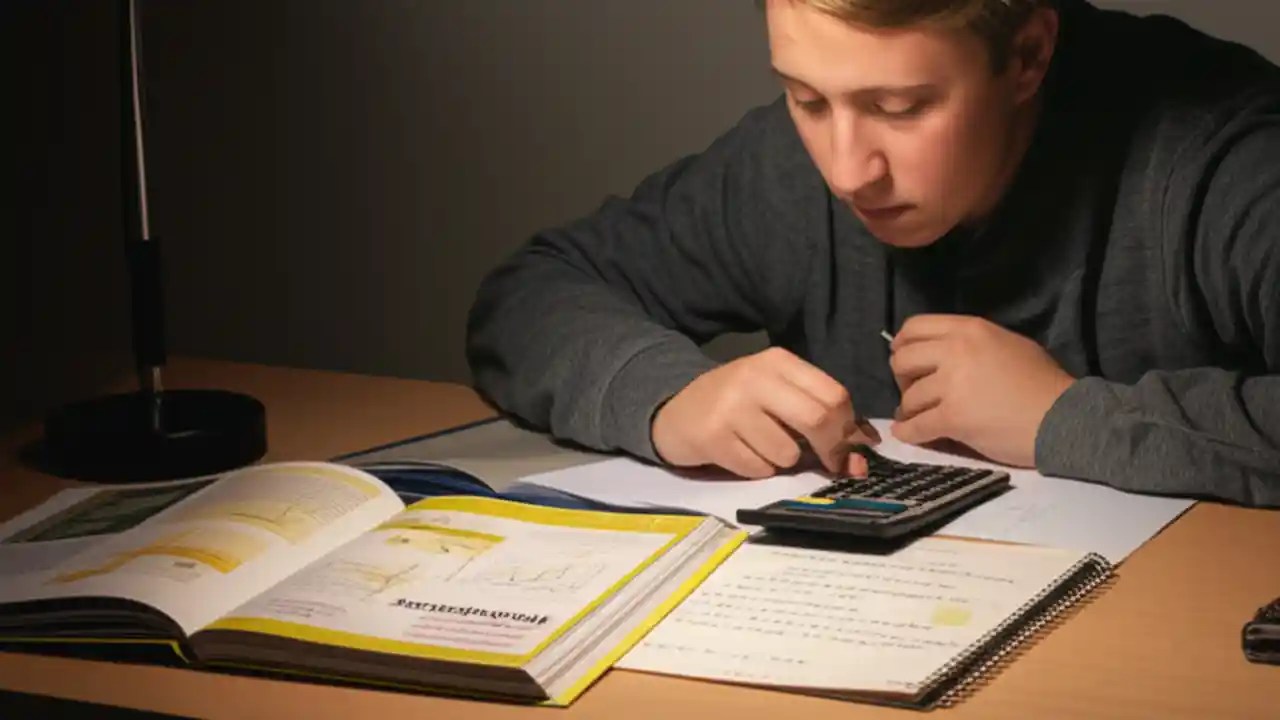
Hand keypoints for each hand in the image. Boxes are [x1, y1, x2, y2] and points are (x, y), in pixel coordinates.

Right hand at [651, 347, 879, 478]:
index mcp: (777, 361)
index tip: (851, 447)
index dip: (850, 427)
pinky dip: (757, 469)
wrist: (676, 410)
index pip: (833, 394)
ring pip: (788, 453)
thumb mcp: (776, 394)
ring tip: (763, 447)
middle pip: (817, 419)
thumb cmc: (736, 404)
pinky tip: (741, 452)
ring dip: (784, 461)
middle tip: (829, 462)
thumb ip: (818, 412)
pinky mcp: (712, 437)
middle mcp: (754, 377)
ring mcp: (730, 407)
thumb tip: (863, 450)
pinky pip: (758, 468)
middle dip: (831, 450)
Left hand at [888, 315, 1075, 466]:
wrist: (1064, 418)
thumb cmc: (1041, 382)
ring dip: (909, 409)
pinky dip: (908, 433)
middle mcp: (956, 351)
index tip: (906, 360)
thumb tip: (941, 352)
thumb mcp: (1007, 344)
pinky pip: (915, 426)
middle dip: (902, 378)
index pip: (914, 327)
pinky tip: (907, 434)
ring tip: (918, 416)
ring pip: (908, 397)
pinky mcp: (953, 418)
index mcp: (969, 329)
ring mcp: (953, 385)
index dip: (903, 345)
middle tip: (914, 390)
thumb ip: (971, 343)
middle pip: (903, 359)